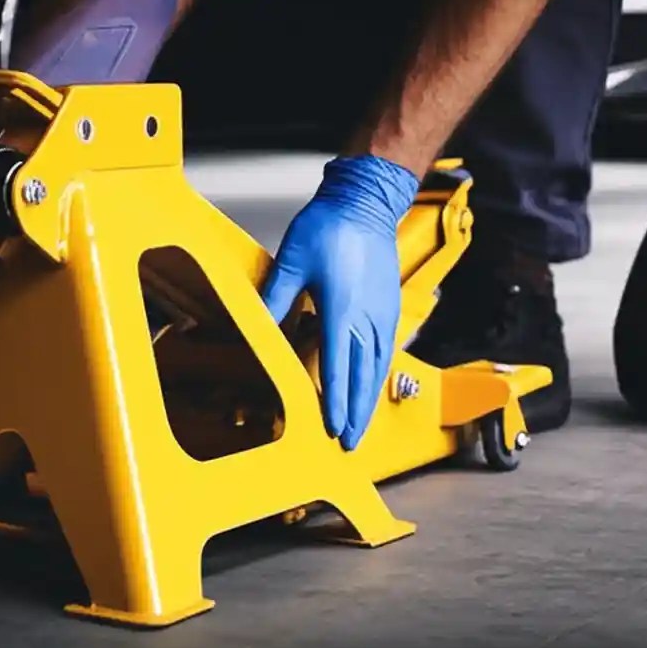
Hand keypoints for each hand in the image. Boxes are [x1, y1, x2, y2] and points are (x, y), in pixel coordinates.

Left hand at [260, 155, 418, 449]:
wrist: (367, 203)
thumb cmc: (330, 227)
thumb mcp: (291, 260)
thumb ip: (275, 298)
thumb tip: (258, 329)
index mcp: (342, 310)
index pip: (336, 368)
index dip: (333, 402)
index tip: (331, 429)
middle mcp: (367, 318)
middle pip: (362, 378)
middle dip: (354, 414)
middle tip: (348, 444)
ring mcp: (382, 315)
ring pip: (377, 369)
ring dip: (368, 401)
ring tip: (360, 427)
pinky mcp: (388, 309)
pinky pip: (384, 353)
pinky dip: (377, 377)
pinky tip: (370, 388)